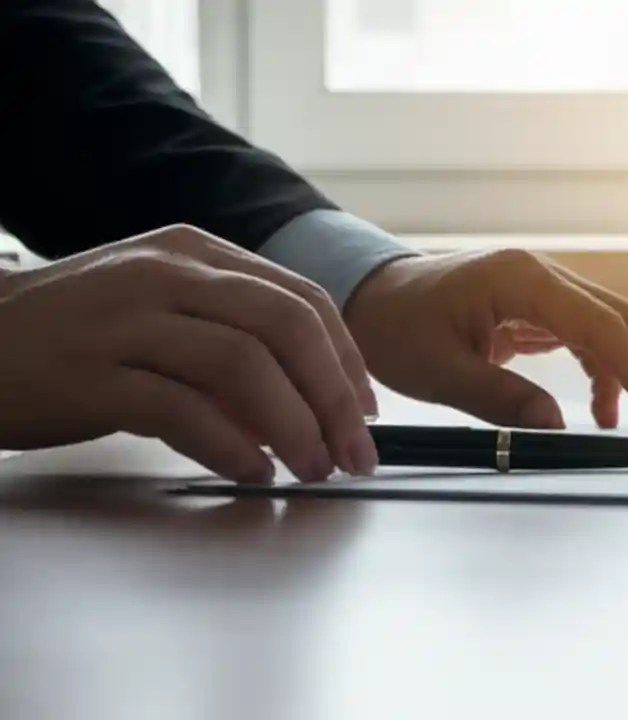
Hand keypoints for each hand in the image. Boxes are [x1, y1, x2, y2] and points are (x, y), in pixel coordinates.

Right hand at [0, 225, 377, 482]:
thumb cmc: (78, 336)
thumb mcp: (163, 316)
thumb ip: (234, 345)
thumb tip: (313, 408)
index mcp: (194, 253)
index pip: (301, 296)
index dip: (346, 358)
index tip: (368, 410)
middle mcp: (165, 273)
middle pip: (285, 324)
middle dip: (335, 395)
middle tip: (357, 451)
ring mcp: (124, 318)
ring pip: (242, 363)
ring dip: (294, 425)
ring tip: (314, 468)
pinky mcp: (89, 372)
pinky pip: (181, 408)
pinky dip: (231, 444)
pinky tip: (253, 471)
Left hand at [346, 250, 627, 435]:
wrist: (369, 300)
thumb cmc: (395, 329)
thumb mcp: (439, 372)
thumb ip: (500, 399)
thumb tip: (555, 430)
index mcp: (520, 280)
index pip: (599, 324)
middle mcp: (542, 276)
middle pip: (624, 319)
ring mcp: (544, 289)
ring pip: (615, 328)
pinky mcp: (540, 308)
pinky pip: (589, 338)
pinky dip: (607, 373)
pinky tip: (606, 413)